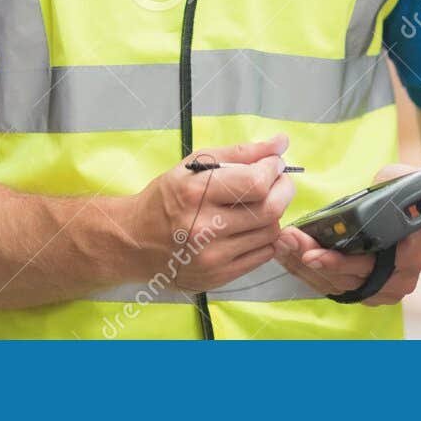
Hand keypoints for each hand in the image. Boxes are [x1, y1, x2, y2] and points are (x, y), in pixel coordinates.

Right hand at [131, 134, 296, 292]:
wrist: (136, 241)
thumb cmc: (167, 197)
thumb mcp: (195, 165)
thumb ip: (241, 152)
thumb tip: (281, 143)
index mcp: (195, 193)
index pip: (256, 183)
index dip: (274, 170)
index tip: (273, 164)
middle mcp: (203, 228)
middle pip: (270, 209)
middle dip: (284, 190)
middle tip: (279, 182)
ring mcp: (212, 256)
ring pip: (270, 232)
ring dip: (274, 213)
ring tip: (259, 204)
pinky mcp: (218, 276)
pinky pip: (263, 254)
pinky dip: (264, 236)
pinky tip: (250, 226)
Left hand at [273, 163, 420, 305]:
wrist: (413, 218)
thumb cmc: (410, 197)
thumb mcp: (415, 182)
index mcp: (412, 256)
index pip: (372, 265)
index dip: (341, 261)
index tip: (315, 253)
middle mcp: (395, 280)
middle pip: (349, 276)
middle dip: (314, 259)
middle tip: (290, 241)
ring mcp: (376, 288)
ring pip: (334, 284)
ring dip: (303, 265)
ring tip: (283, 242)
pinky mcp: (357, 288)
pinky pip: (328, 285)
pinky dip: (305, 271)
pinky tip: (286, 254)